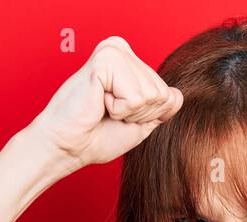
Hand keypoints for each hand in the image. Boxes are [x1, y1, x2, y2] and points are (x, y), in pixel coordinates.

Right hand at [27, 35, 183, 169]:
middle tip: (108, 113)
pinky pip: (134, 97)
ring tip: (102, 107)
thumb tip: (177, 95)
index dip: (149, 116)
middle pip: (162, 94)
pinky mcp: (106, 60)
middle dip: (139, 114)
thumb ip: (162, 107)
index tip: (120, 115)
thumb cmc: (97, 136)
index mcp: (130, 61)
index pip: (170, 94)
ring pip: (151, 95)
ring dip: (128, 112)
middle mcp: (122, 49)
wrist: (69, 147)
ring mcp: (114, 52)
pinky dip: (118, 109)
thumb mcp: (140, 122)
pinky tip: (98, 102)